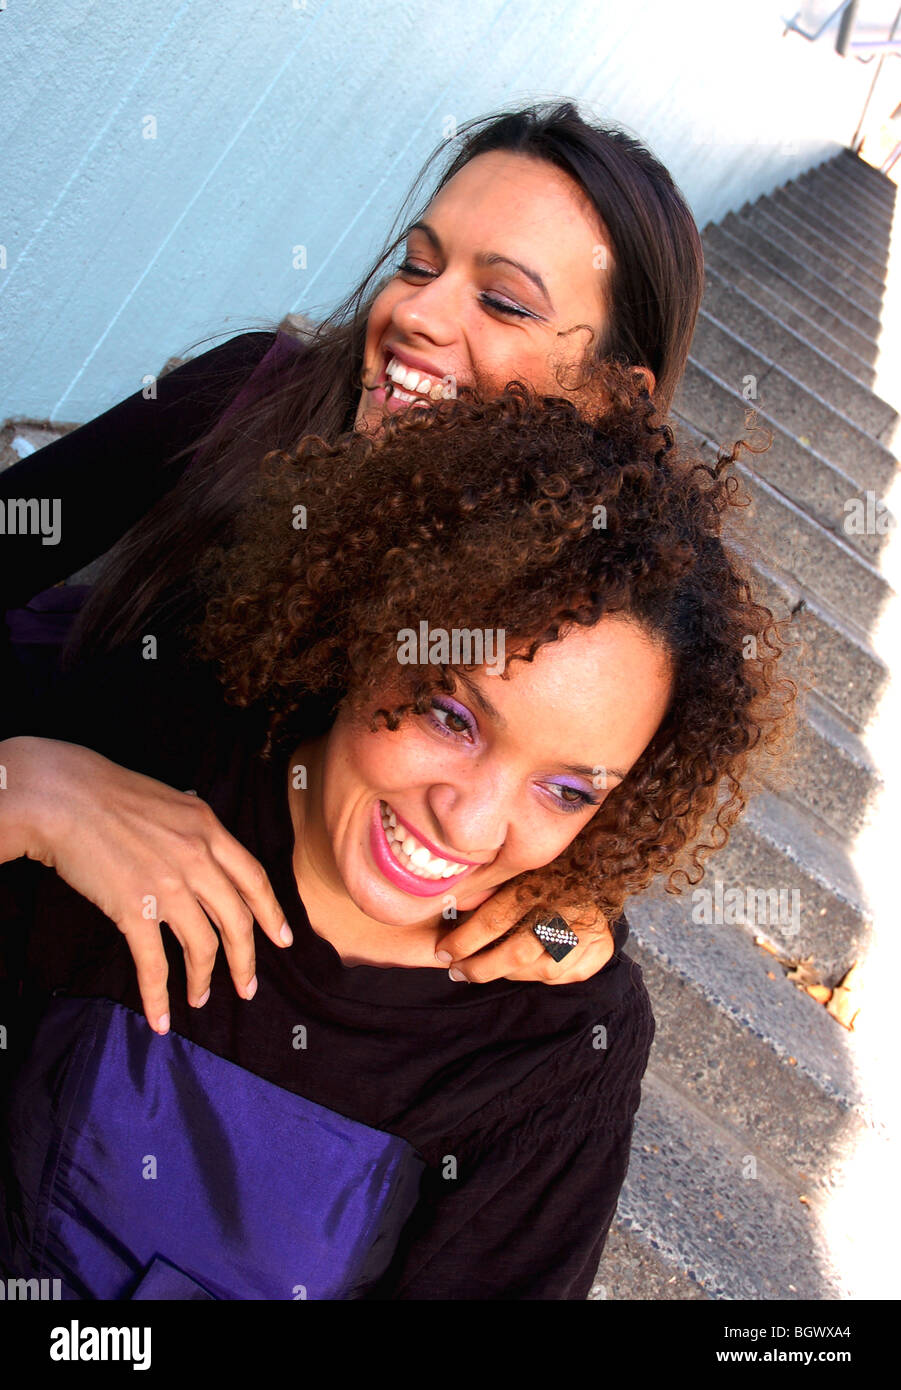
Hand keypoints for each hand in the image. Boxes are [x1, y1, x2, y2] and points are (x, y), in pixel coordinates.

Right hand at [0, 737, 289, 1033]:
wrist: (64, 797)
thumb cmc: (110, 793)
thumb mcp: (173, 802)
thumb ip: (196, 831)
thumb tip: (207, 850)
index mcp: (210, 831)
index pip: (255, 880)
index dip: (272, 914)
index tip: (284, 940)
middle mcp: (198, 860)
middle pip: (237, 922)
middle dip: (246, 961)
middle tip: (247, 988)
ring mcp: (169, 887)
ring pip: (203, 947)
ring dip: (203, 980)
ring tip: (200, 999)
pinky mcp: (134, 910)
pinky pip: (154, 965)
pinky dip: (158, 996)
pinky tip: (161, 1017)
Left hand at [433, 881, 614, 983]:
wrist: (603, 862)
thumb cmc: (548, 866)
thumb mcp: (520, 866)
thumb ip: (493, 887)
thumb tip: (451, 909)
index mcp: (541, 881)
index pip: (496, 919)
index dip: (465, 941)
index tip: (443, 952)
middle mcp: (567, 906)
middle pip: (518, 952)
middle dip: (482, 968)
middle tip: (458, 972)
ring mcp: (590, 929)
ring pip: (542, 970)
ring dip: (511, 974)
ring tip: (491, 967)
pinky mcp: (603, 946)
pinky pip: (566, 975)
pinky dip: (545, 975)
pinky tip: (529, 966)